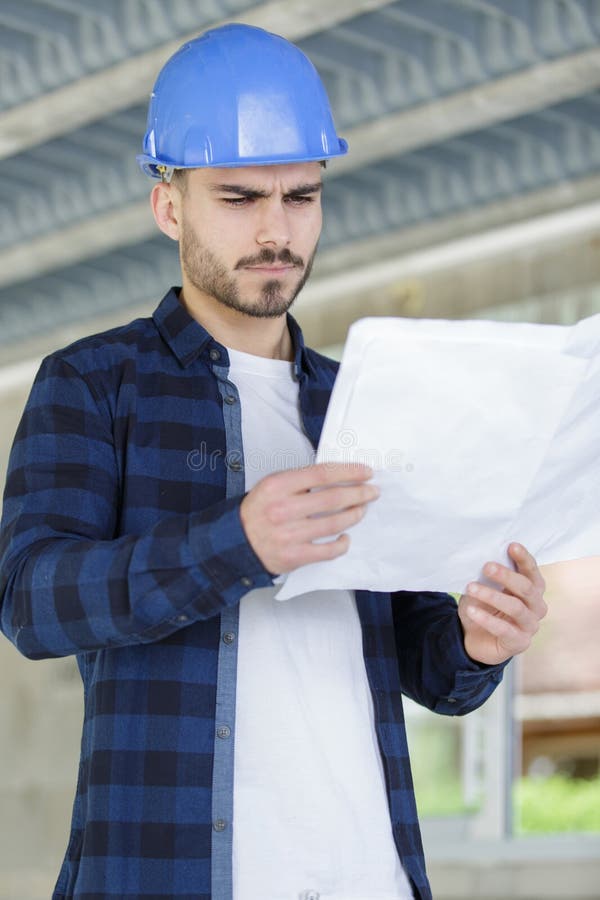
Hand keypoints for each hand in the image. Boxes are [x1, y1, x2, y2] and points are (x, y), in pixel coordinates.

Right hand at [240, 463, 378, 574]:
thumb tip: (338, 477)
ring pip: (334, 523)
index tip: (365, 472)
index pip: (322, 474)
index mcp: (278, 486)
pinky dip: (342, 544)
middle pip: (333, 498)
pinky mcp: (294, 556)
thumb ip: (300, 480)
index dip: (349, 472)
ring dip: (354, 515)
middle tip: (372, 492)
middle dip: (359, 493)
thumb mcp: (272, 485)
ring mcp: (289, 534)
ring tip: (361, 510)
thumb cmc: (258, 511)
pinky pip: (328, 551)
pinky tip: (346, 537)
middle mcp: (283, 509)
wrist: (236, 541)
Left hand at [458, 543, 546, 665]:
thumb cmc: (483, 607)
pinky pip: (504, 629)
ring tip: (471, 588)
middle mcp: (536, 606)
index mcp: (531, 589)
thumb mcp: (483, 587)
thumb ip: (488, 576)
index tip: (511, 546)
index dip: (524, 558)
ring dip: (492, 596)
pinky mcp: (519, 642)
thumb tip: (481, 558)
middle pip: (526, 588)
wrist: (474, 638)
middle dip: (506, 575)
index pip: (532, 571)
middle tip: (486, 566)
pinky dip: (486, 619)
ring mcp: (530, 625)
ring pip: (516, 607)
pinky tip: (472, 611)